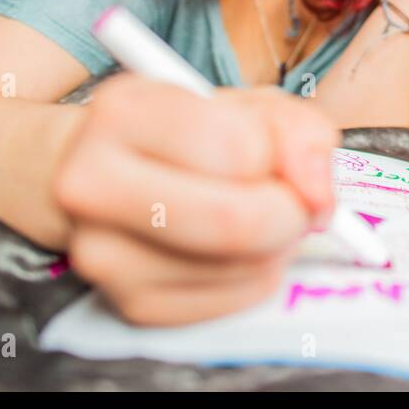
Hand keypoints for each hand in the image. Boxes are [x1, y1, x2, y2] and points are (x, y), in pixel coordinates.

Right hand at [53, 76, 337, 325]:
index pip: (240, 150)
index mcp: (122, 112)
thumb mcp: (245, 104)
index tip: (278, 157)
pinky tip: (237, 249)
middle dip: (290, 214)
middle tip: (296, 202)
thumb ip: (297, 131)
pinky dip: (258, 276)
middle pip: (234, 221)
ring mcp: (102, 253)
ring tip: (259, 216)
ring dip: (278, 245)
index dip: (282, 158)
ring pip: (241, 266)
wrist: (101, 173)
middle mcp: (91, 184)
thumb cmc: (185, 131)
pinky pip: (232, 301)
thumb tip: (317, 195)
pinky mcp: (127, 304)